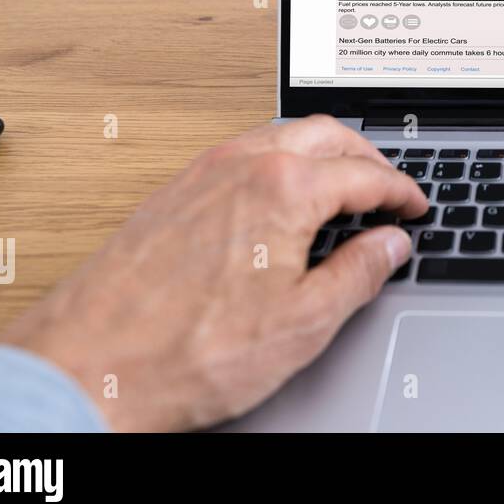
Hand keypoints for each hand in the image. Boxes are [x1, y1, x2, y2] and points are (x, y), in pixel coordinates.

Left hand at [0, 116, 426, 431]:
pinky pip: (242, 152)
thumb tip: (389, 247)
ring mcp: (202, 173)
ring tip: (341, 187)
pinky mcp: (173, 191)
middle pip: (325, 135)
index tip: (414, 207)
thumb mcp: (302, 324)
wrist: (89, 368)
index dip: (400, 192)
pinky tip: (280, 199)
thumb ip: (358, 274)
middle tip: (388, 188)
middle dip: (366, 157)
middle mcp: (242, 165)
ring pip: (281, 135)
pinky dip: (279, 162)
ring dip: (321, 152)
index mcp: (284, 189)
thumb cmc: (186, 354)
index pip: (364, 175)